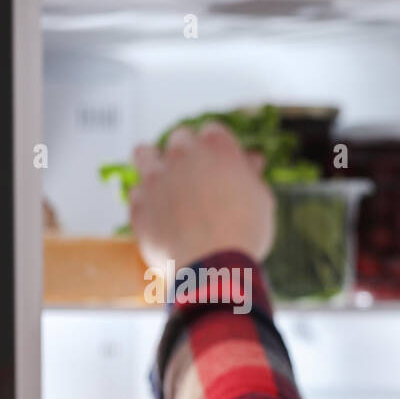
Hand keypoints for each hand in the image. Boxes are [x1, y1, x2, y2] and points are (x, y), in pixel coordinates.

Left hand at [129, 121, 274, 267]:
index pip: (214, 131)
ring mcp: (155, 177)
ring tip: (166, 181)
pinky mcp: (139, 203)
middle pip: (180, 138)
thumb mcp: (261, 200)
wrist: (214, 267)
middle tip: (199, 176)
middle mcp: (182, 154)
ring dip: (155, 162)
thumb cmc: (245, 233)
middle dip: (189, 153)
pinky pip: (137, 194)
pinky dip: (147, 201)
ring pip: (144, 153)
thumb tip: (251, 160)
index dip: (220, 149)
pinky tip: (162, 216)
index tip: (225, 165)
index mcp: (216, 148)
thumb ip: (250, 175)